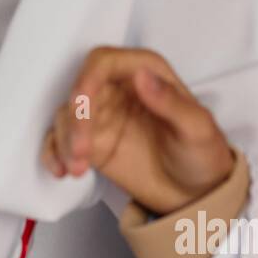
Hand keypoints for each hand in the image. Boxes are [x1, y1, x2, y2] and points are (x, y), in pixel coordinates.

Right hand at [41, 47, 235, 213]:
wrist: (197, 194)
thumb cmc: (203, 155)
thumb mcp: (197, 129)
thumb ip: (170, 102)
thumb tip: (142, 76)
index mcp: (146, 72)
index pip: (103, 62)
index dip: (87, 79)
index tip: (81, 104)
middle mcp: (118, 89)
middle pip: (79, 90)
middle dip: (74, 120)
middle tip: (82, 151)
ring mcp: (102, 116)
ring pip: (66, 117)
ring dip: (64, 141)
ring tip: (77, 168)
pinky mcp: (91, 142)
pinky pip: (61, 140)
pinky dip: (54, 153)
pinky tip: (61, 169)